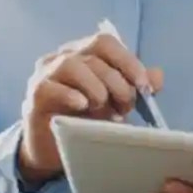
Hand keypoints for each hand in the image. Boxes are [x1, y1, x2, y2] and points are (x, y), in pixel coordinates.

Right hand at [16, 31, 163, 186]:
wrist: (52, 149)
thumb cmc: (84, 119)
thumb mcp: (115, 103)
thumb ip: (134, 87)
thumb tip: (157, 76)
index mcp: (83, 52)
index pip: (106, 43)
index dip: (128, 61)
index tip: (145, 86)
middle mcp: (62, 56)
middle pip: (94, 54)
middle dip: (117, 81)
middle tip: (126, 107)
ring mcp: (45, 73)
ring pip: (74, 66)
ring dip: (97, 89)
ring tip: (104, 110)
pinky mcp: (35, 94)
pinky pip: (52, 87)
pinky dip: (72, 96)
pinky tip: (83, 107)